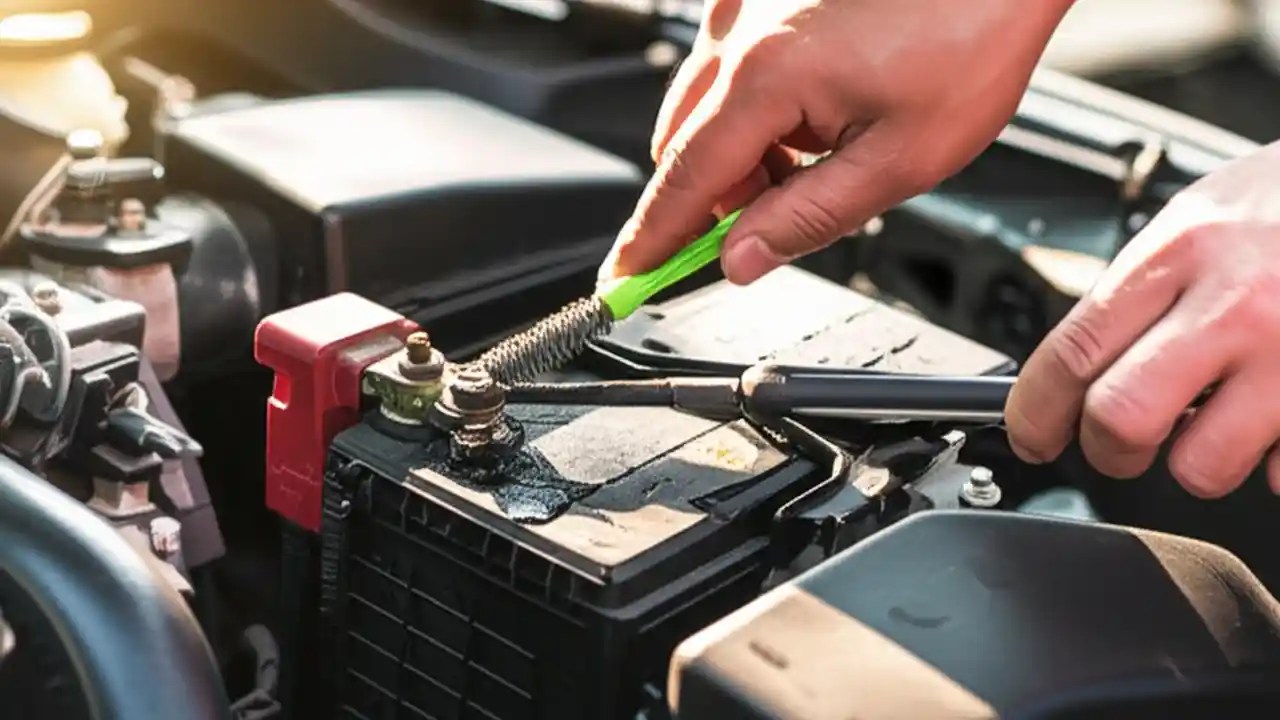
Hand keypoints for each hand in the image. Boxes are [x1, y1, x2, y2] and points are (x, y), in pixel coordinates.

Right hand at [599, 0, 1075, 284]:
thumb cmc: (971, 30)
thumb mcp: (899, 157)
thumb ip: (808, 217)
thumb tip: (740, 259)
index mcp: (766, 76)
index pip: (683, 182)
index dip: (651, 242)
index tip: (620, 282)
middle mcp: (739, 33)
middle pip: (685, 149)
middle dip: (719, 199)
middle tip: (780, 221)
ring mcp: (747, 6)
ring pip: (708, 112)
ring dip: (745, 155)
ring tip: (829, 152)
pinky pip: (731, 71)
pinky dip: (760, 111)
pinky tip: (824, 109)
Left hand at [1006, 141, 1279, 497]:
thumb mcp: (1200, 218)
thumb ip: (1141, 292)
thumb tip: (1076, 370)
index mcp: (1182, 252)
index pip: (1074, 351)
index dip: (1035, 410)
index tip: (1030, 433)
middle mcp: (1237, 304)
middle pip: (1123, 418)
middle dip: (1108, 450)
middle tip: (1119, 446)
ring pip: (1203, 464)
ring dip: (1198, 462)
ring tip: (1217, 424)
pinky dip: (1273, 461)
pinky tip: (1277, 416)